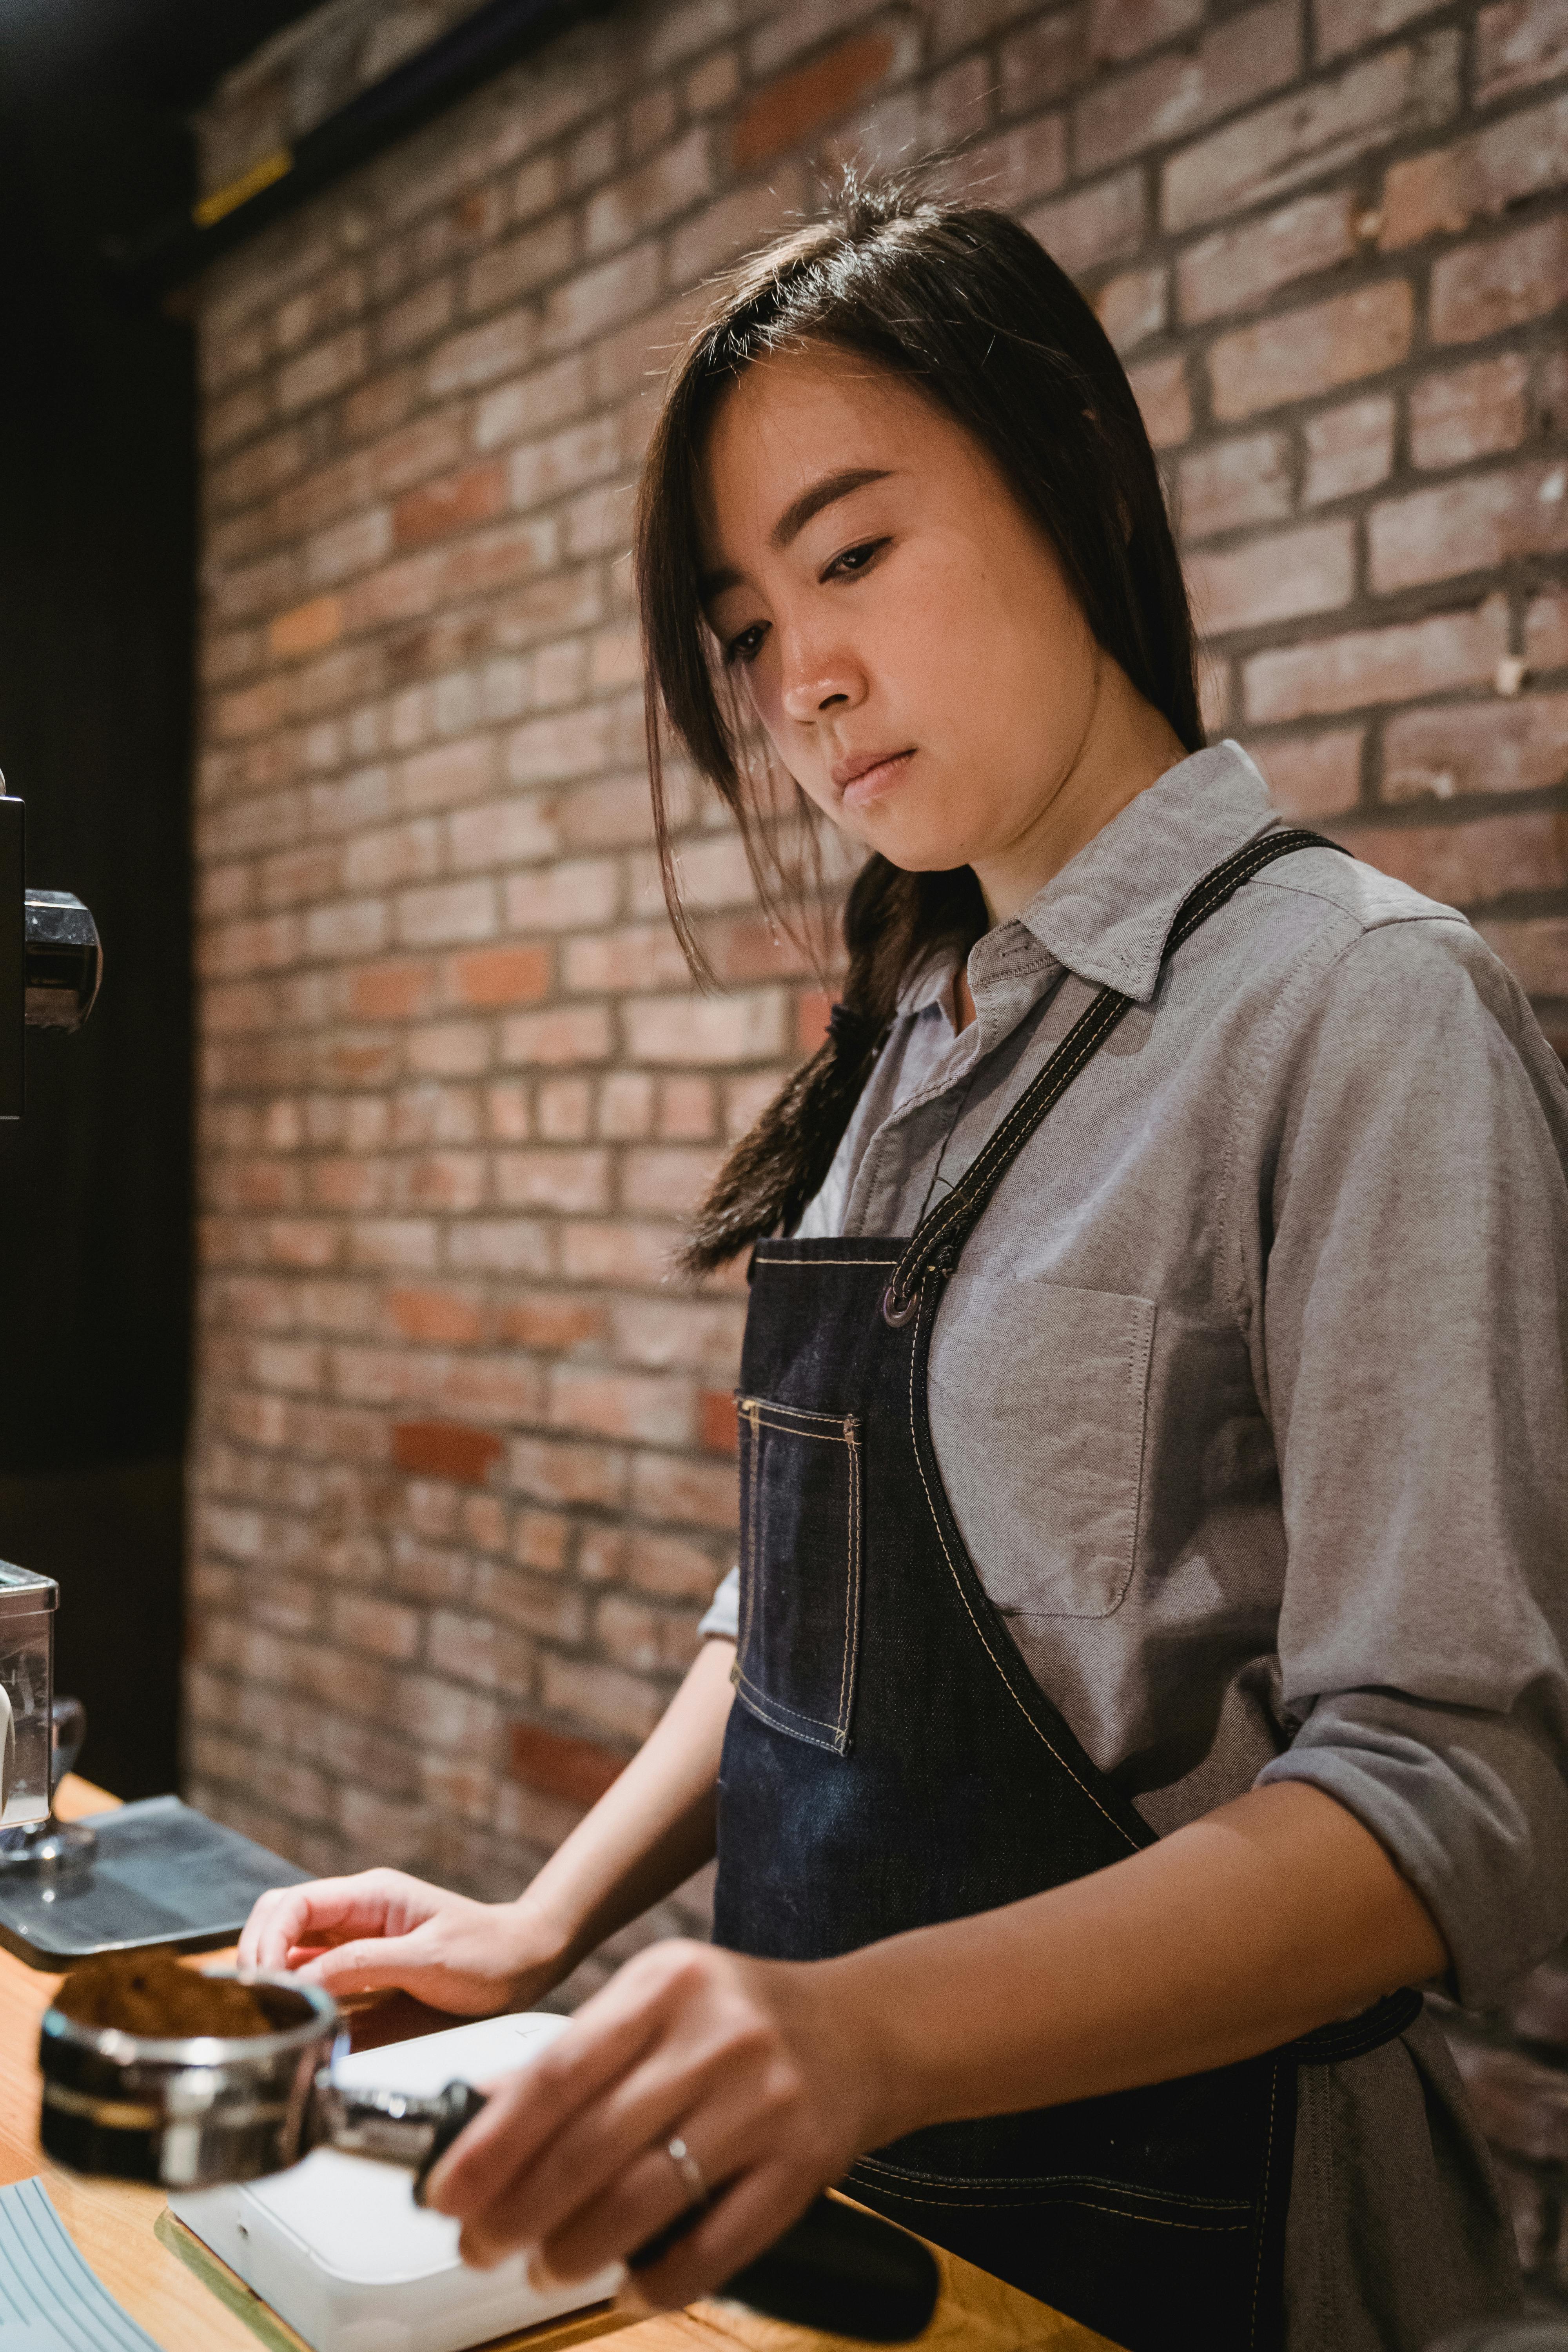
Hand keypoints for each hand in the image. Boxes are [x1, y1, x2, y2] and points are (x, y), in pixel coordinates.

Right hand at [237, 1869, 569, 2014]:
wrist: (523, 1961)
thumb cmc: (486, 1956)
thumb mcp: (428, 1961)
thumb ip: (364, 1966)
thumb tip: (303, 1980)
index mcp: (371, 1894)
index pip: (296, 1903)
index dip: (266, 1939)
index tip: (259, 1979)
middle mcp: (358, 1908)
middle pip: (282, 1915)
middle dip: (257, 1948)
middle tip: (249, 1996)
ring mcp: (358, 1932)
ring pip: (292, 1938)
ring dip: (270, 1965)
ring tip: (261, 2004)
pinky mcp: (363, 1958)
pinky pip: (313, 1962)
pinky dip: (291, 1980)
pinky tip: (288, 2004)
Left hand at [423, 1937, 884, 2309]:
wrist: (867, 2027)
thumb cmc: (741, 2018)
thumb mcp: (656, 2002)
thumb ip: (575, 2053)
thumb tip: (478, 2110)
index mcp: (665, 1984)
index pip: (557, 2073)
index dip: (492, 2144)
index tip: (445, 2193)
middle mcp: (715, 2035)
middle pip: (592, 2143)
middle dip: (520, 2209)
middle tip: (480, 2245)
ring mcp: (765, 2099)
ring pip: (647, 2197)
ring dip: (579, 2248)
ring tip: (544, 2267)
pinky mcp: (804, 2162)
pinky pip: (718, 2243)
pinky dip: (661, 2277)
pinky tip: (627, 2284)